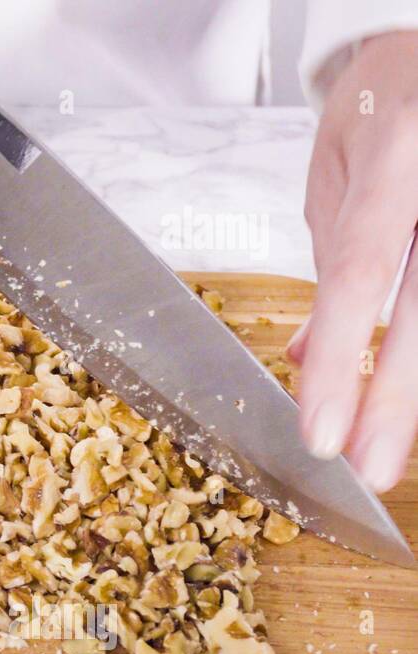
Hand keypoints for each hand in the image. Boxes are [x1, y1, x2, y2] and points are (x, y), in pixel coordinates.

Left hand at [293, 31, 417, 492]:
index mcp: (395, 162)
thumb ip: (332, 268)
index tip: (320, 435)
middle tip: (370, 471)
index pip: (356, 276)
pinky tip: (407, 403)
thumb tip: (306, 359)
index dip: (340, 362)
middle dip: (396, 402)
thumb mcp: (334, 184)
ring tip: (390, 449)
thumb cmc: (376, 121)